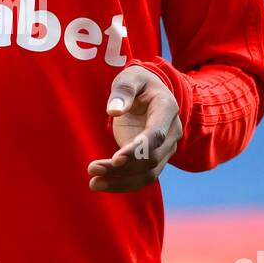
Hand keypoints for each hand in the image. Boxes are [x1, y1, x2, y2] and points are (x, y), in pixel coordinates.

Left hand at [87, 66, 181, 191]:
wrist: (150, 92)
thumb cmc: (138, 82)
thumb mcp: (130, 77)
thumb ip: (123, 91)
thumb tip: (114, 110)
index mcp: (167, 109)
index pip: (156, 135)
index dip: (137, 149)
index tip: (115, 159)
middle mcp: (172, 132)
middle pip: (150, 159)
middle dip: (122, 168)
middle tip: (92, 168)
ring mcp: (166, 148)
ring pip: (147, 173)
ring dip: (121, 181)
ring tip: (94, 183)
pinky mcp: (154, 158)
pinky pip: (142, 177)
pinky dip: (123, 184)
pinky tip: (102, 184)